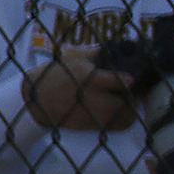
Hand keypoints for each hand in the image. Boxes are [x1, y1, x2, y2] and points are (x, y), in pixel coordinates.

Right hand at [24, 49, 139, 130]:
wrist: (35, 99)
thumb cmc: (56, 75)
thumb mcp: (73, 59)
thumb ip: (97, 54)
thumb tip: (120, 47)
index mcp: (87, 76)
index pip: (120, 81)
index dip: (131, 79)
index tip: (134, 77)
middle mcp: (92, 98)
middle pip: (127, 101)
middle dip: (135, 95)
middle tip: (138, 89)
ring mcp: (92, 114)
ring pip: (126, 116)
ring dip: (133, 108)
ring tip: (133, 99)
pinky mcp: (92, 126)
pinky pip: (118, 126)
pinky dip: (126, 119)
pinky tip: (125, 110)